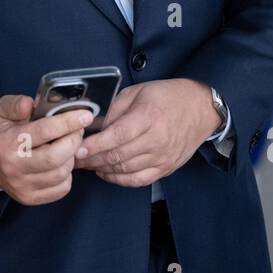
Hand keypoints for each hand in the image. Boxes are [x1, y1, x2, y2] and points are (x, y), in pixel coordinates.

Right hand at [0, 95, 92, 204]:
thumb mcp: (0, 111)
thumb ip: (16, 104)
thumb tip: (32, 103)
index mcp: (7, 143)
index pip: (44, 131)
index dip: (68, 122)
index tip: (85, 115)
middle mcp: (14, 167)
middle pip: (56, 157)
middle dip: (74, 141)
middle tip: (78, 130)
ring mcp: (22, 186)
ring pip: (61, 173)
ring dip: (71, 157)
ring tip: (67, 145)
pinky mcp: (30, 198)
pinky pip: (61, 188)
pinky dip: (67, 174)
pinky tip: (61, 162)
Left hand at [73, 78, 218, 187]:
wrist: (200, 109)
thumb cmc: (167, 97)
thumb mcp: (137, 92)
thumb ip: (115, 109)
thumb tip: (95, 127)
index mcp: (148, 117)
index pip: (117, 136)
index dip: (95, 145)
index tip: (77, 148)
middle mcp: (157, 140)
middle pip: (118, 156)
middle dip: (92, 159)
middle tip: (72, 158)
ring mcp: (163, 157)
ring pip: (125, 170)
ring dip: (102, 169)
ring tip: (86, 164)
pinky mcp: (166, 168)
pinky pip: (138, 180)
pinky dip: (119, 179)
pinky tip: (106, 172)